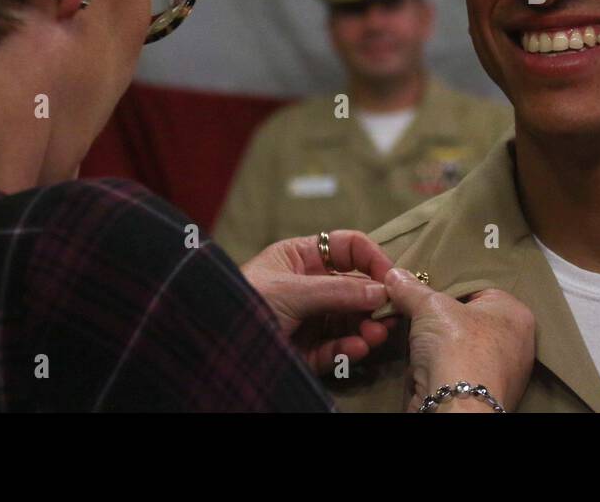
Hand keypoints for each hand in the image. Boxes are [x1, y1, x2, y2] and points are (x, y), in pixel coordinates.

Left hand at [241, 230, 395, 374]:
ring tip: (376, 335)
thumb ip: (339, 289)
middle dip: (372, 300)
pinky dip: (348, 349)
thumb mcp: (292, 290)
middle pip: (353, 287)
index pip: (347, 248)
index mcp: (298, 257)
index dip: (372, 258)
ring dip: (365, 327)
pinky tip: (357, 349)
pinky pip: (333, 348)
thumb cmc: (243, 302)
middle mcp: (306, 286)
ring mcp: (306, 320)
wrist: (207, 349)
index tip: (393, 277)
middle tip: (391, 314)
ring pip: (348, 321)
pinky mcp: (302, 352)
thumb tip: (382, 289)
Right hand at [384, 268, 534, 411]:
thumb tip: (393, 274)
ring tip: (417, 341)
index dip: (447, 290)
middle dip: (441, 320)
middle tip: (416, 313)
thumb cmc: (456, 345)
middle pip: (469, 320)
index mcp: (517, 313)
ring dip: (438, 347)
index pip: (478, 290)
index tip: (423, 293)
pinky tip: (423, 367)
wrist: (456, 409)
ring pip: (461, 349)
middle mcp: (518, 343)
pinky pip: (458, 372)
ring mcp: (503, 373)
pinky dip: (440, 370)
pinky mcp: (485, 396)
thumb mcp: (429, 306)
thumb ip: (412, 289)